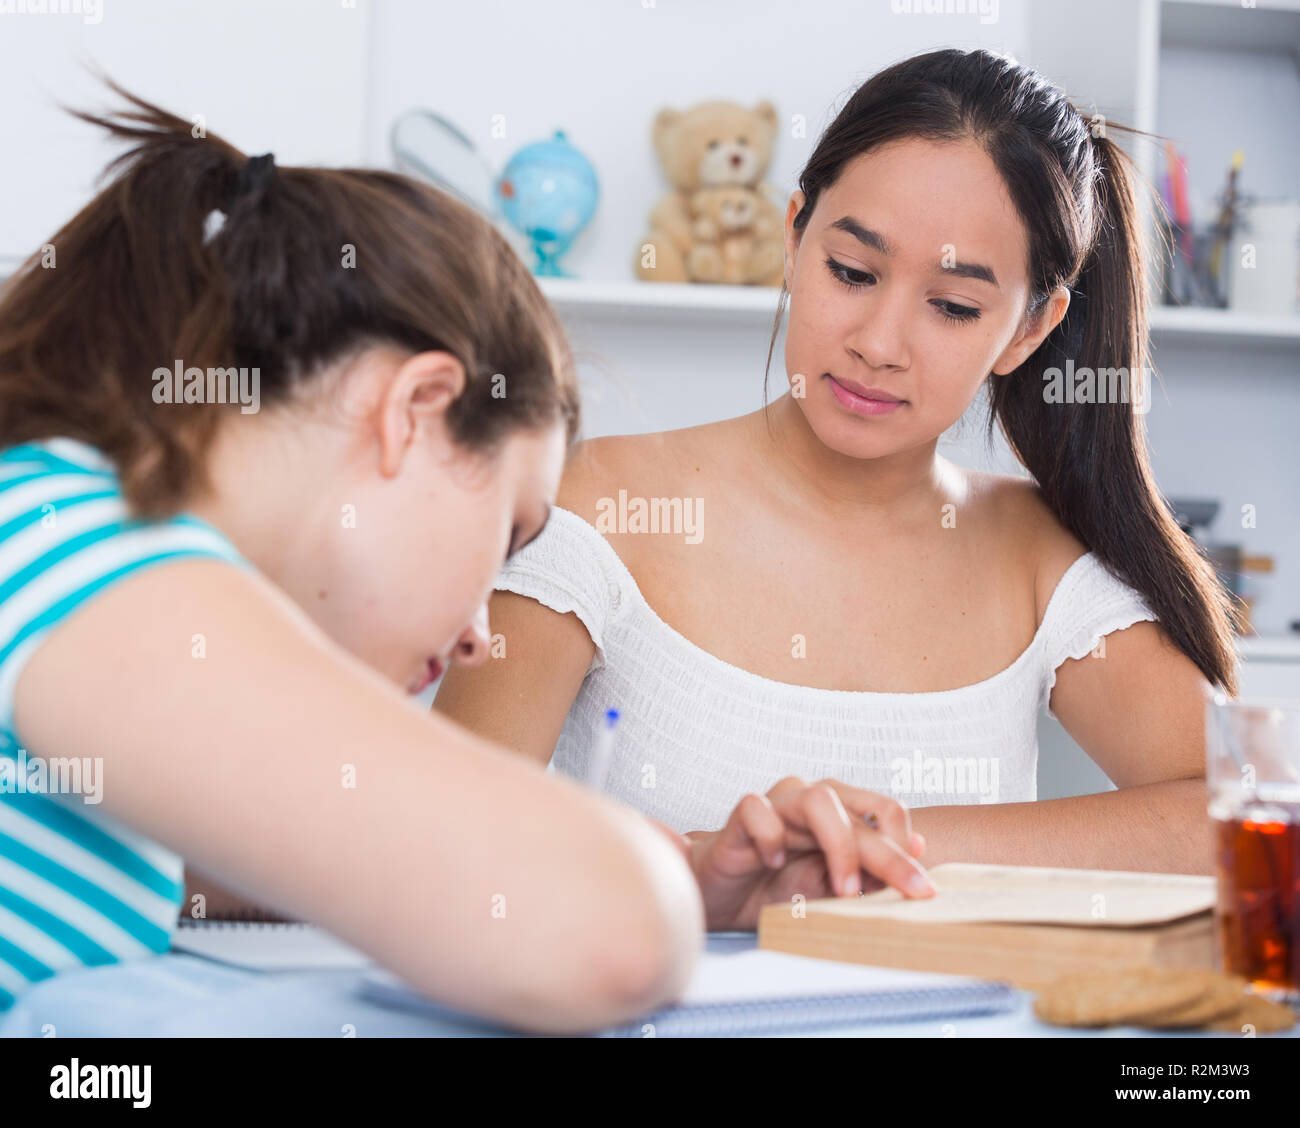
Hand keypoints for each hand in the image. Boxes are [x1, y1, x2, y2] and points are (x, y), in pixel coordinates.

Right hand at [676, 777, 935, 930]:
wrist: (722, 895)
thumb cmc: (776, 887)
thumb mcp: (832, 891)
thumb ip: (869, 872)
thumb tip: (919, 850)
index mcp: (840, 812)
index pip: (885, 812)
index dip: (905, 845)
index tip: (920, 887)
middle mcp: (810, 800)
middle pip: (859, 809)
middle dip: (889, 853)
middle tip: (911, 891)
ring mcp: (776, 805)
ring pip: (816, 799)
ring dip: (839, 844)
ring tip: (845, 889)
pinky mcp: (739, 817)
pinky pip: (757, 809)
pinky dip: (770, 836)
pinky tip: (773, 863)